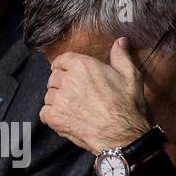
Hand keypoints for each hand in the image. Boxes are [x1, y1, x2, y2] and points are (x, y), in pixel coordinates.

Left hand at [40, 38, 150, 152]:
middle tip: (73, 93)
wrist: (122, 135)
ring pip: (49, 95)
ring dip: (57, 100)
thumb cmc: (127, 106)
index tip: (66, 71)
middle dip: (61, 83)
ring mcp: (60, 99)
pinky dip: (52, 116)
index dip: (64, 66)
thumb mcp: (130, 76)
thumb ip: (121, 56)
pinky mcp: (56, 118)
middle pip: (54, 77)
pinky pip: (44, 113)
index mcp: (83, 66)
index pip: (62, 60)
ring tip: (71, 107)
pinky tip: (65, 118)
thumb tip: (120, 41)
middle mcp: (68, 80)